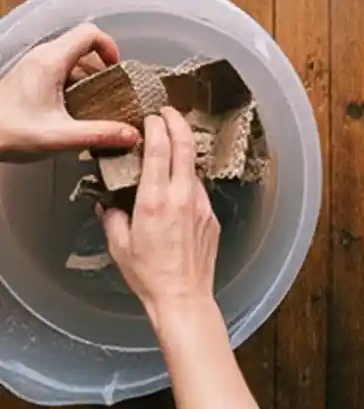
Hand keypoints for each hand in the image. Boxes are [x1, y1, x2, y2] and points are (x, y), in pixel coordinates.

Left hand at [0, 23, 140, 161]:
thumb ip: (99, 134)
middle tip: (114, 95)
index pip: (90, 33)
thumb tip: (133, 135)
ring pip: (74, 59)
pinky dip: (76, 85)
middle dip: (104, 69)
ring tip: (99, 106)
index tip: (118, 73)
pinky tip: (78, 111)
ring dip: (91, 79)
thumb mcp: (59, 136)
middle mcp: (43, 57)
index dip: (110, 48)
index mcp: (51, 61)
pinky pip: (62, 71)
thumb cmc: (8, 132)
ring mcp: (35, 66)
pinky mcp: (31, 77)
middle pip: (84, 46)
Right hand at [102, 108, 219, 320]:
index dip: (157, 126)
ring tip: (171, 149)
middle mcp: (182, 197)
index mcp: (155, 200)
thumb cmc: (149, 274)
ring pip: (193, 169)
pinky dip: (189, 182)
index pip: (159, 149)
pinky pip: (199, 191)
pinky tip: (178, 188)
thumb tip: (106, 203)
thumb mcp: (118, 244)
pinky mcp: (212, 217)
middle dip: (177, 123)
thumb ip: (111, 216)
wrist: (183, 296)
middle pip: (185, 147)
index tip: (152, 116)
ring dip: (183, 154)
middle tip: (168, 112)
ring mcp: (202, 206)